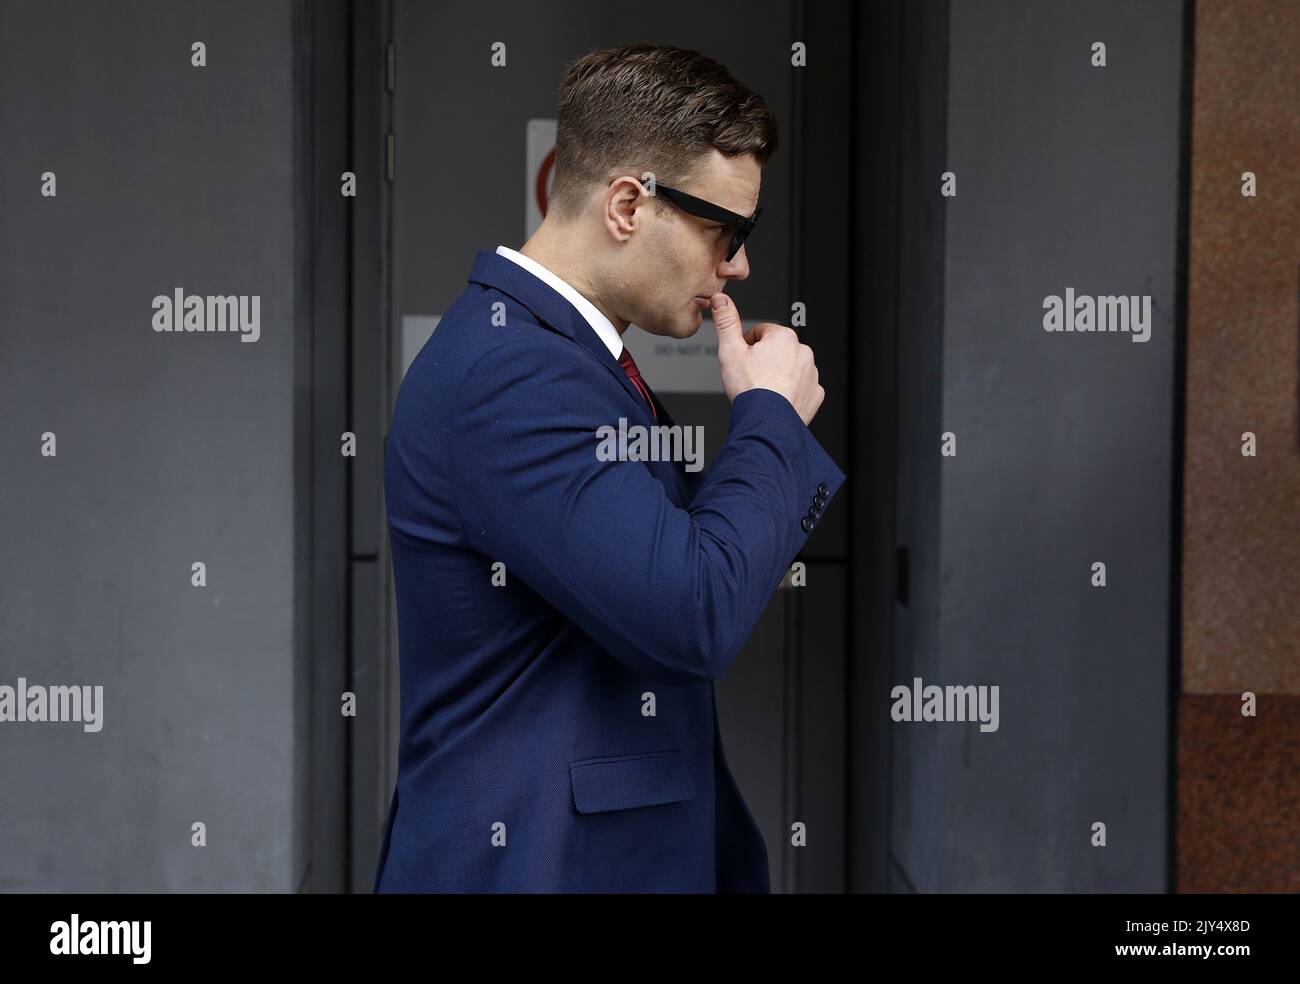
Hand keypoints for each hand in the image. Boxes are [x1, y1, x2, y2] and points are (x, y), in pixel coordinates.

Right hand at [710, 293, 824, 425]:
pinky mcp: (815, 393)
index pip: (761, 332)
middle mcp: (803, 352)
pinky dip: (790, 392)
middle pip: (777, 350)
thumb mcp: (730, 350)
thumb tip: (721, 300)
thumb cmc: (750, 389)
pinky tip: (777, 400)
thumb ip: (726, 322)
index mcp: (783, 337)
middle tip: (751, 377)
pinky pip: (801, 387)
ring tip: (763, 390)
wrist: (766, 422)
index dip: (747, 346)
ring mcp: (811, 374)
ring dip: (778, 375)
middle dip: (764, 360)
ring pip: (790, 368)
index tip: (742, 360)